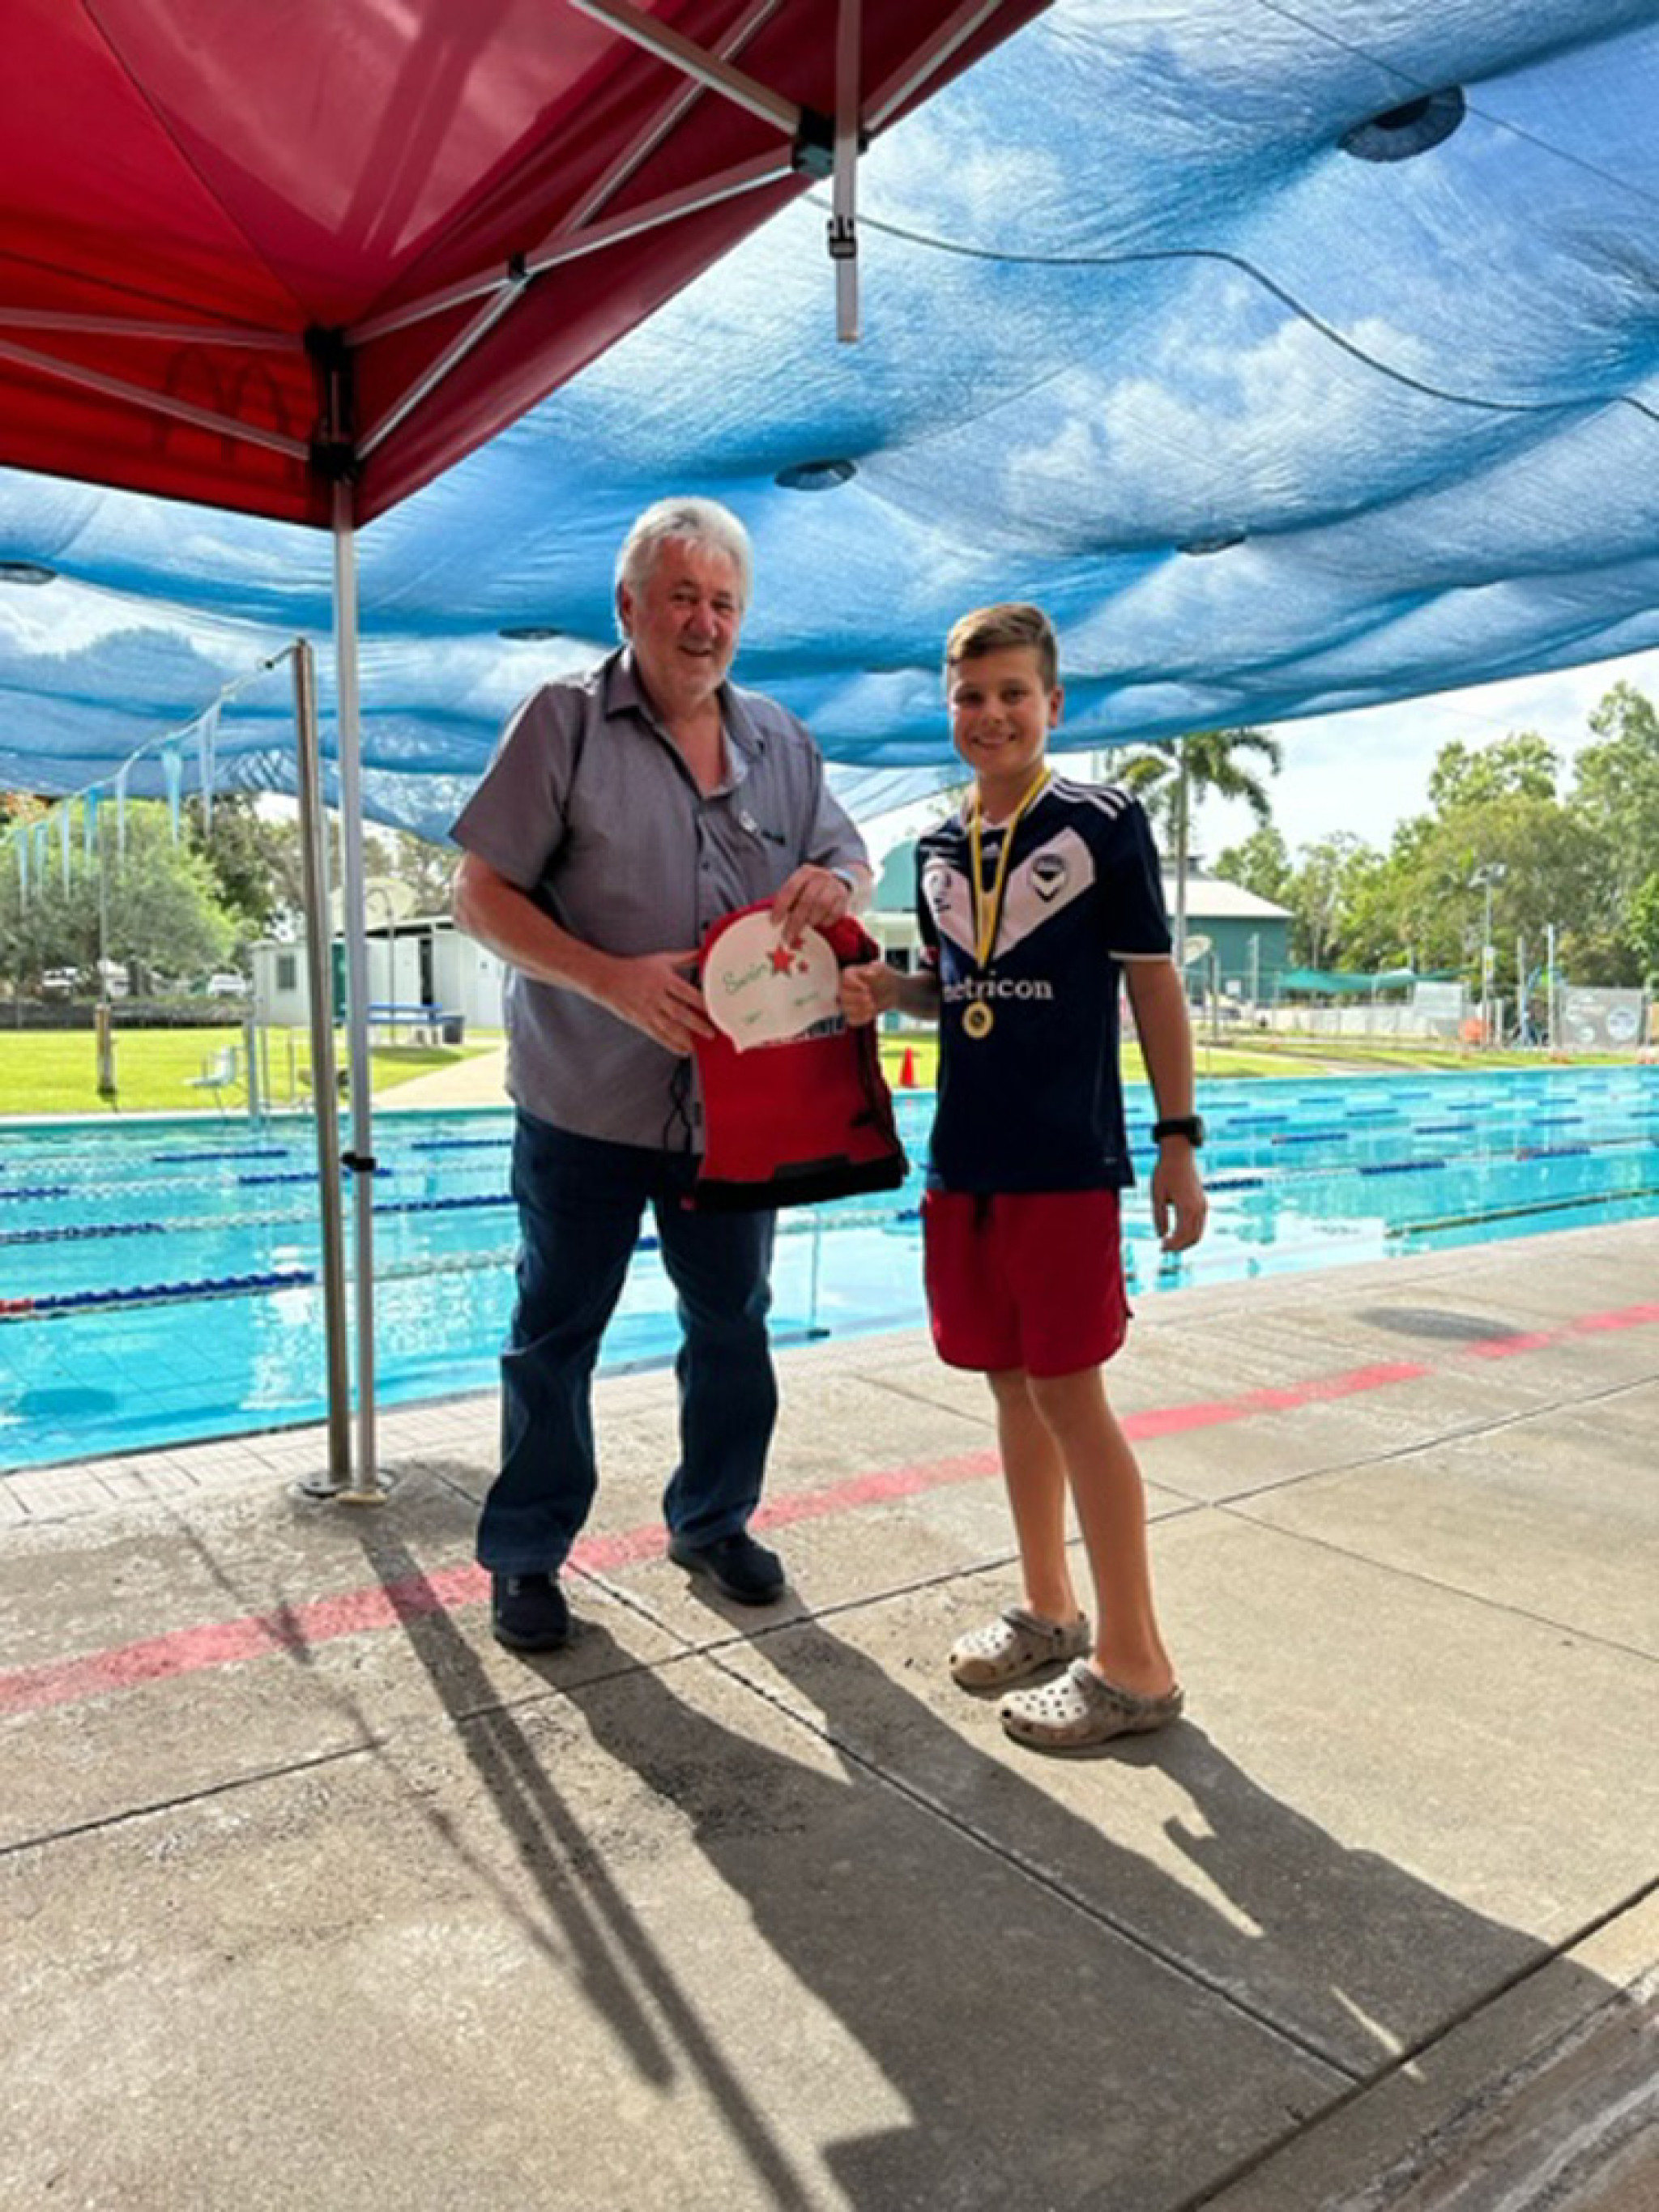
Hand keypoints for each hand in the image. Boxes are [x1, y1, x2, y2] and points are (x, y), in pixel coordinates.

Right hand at [596, 948, 712, 1054]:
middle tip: (711, 1033)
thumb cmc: (635, 969)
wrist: (608, 979)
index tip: (715, 1011)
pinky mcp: (641, 1021)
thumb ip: (684, 958)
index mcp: (664, 980)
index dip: (702, 1003)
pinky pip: (658, 1035)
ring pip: (669, 1027)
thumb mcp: (661, 959)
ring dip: (684, 1038)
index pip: (688, 993)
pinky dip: (671, 1044)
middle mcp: (657, 996)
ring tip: (698, 1045)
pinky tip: (682, 1050)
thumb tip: (702, 952)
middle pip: (680, 1012)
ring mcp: (648, 1010)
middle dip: (697, 1024)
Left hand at [771, 864, 851, 947]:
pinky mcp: (844, 897)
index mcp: (805, 872)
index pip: (790, 889)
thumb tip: (775, 922)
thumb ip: (789, 900)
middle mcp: (820, 876)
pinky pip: (834, 913)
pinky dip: (825, 921)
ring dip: (811, 920)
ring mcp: (834, 886)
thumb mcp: (799, 888)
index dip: (781, 907)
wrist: (838, 881)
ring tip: (807, 926)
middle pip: (806, 901)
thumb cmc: (812, 888)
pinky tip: (820, 923)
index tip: (774, 923)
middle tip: (787, 937)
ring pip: (821, 906)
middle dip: (795, 921)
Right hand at [839, 960, 896, 1026]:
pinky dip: (861, 1019)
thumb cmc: (885, 977)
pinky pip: (851, 1020)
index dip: (854, 985)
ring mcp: (848, 1002)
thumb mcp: (883, 969)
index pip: (844, 978)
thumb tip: (868, 973)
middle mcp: (845, 987)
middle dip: (856, 999)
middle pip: (842, 995)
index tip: (867, 988)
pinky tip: (871, 1015)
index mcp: (850, 974)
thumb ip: (877, 968)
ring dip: (859, 1010)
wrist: (891, 990)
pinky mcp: (853, 1014)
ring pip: (845, 1009)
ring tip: (873, 1007)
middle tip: (871, 999)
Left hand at [1151, 1145, 1207, 1251]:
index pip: (1182, 1235)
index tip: (1161, 1248)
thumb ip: (1160, 1216)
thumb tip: (1161, 1235)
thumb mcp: (1157, 1195)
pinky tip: (1178, 1232)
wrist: (1179, 1155)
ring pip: (1199, 1232)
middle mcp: (1198, 1208)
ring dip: (1186, 1241)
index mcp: (1187, 1207)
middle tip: (1164, 1248)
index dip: (1172, 1245)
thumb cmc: (1165, 1173)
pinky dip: (1191, 1233)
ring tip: (1170, 1242)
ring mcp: (1202, 1205)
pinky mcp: (1202, 1202)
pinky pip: (1200, 1224)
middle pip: (1193, 1237)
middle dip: (1179, 1246)